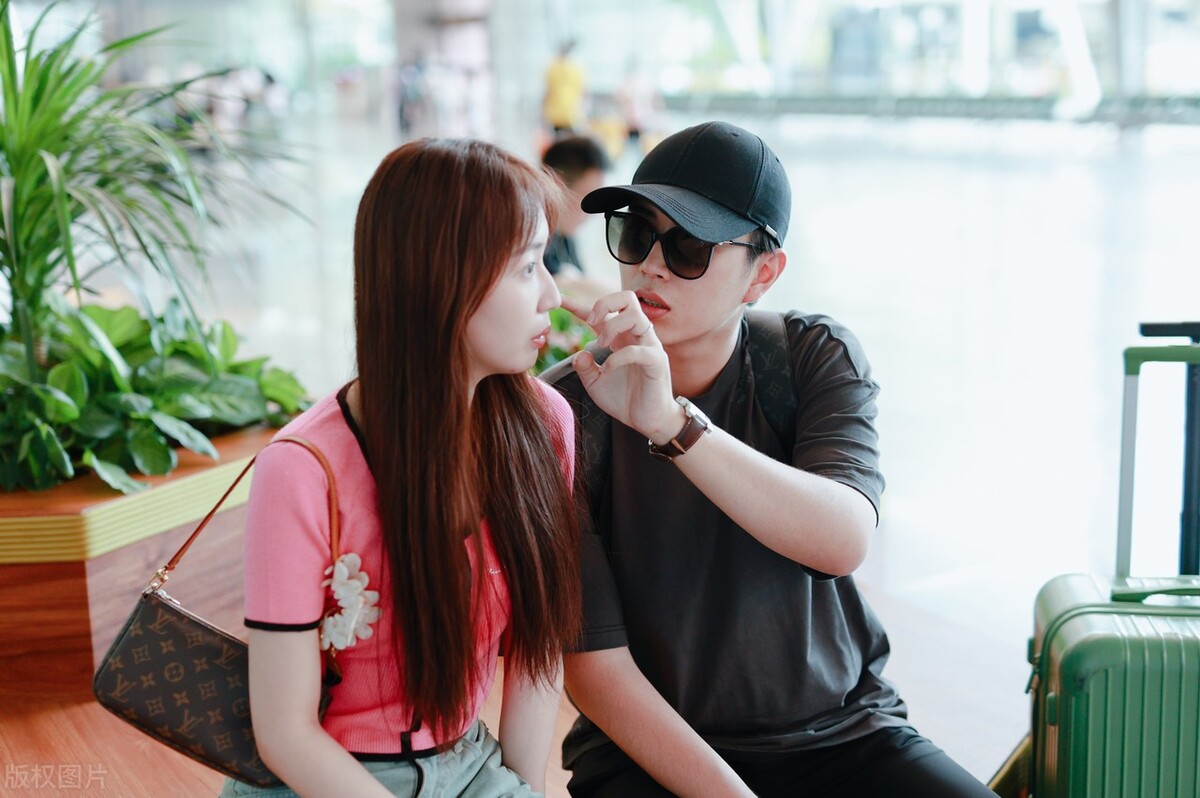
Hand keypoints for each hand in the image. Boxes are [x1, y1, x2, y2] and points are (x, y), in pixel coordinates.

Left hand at [561, 292, 681, 440]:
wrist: (648, 421)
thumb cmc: (625, 399)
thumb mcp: (595, 384)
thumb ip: (584, 368)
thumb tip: (578, 354)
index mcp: (622, 337)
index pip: (603, 312)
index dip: (580, 305)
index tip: (560, 302)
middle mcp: (637, 335)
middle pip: (627, 298)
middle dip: (605, 303)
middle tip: (590, 322)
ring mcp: (649, 346)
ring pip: (636, 316)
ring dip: (612, 327)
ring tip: (601, 345)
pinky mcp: (657, 361)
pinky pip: (638, 350)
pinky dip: (618, 357)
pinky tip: (608, 369)